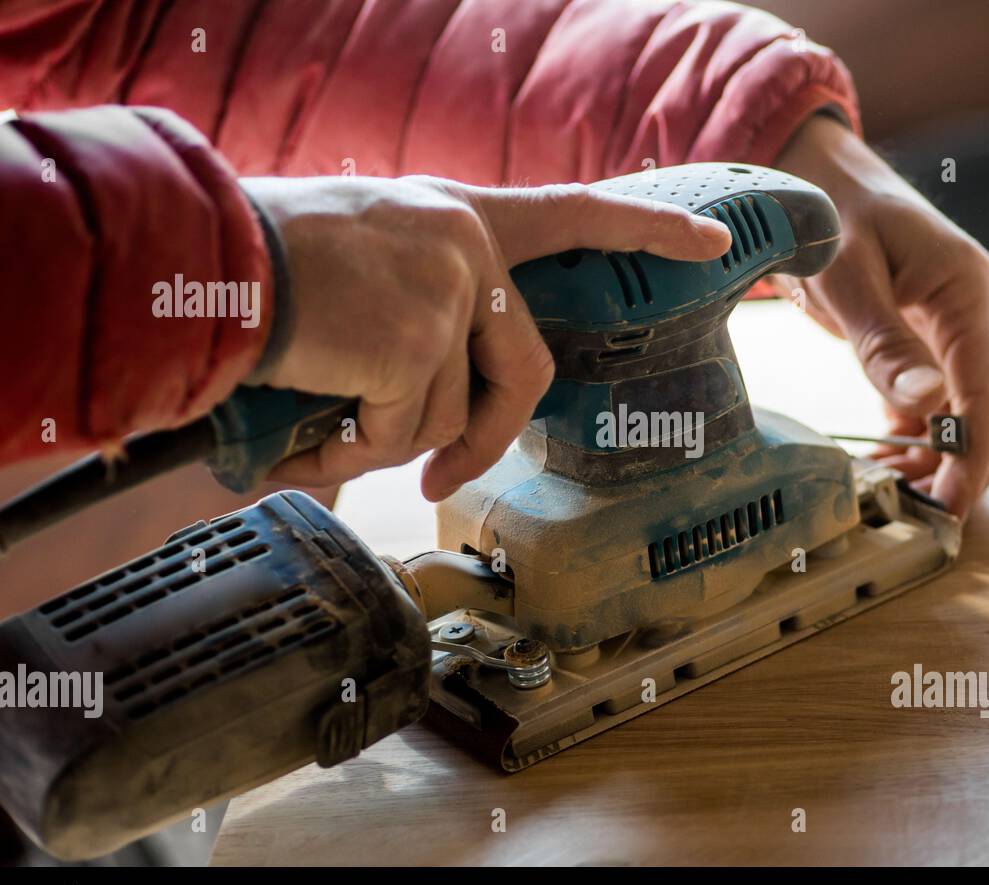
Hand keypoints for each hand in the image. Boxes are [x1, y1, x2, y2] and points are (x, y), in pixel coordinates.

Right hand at [240, 176, 731, 499]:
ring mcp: (445, 293)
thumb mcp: (361, 253)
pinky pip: (402, 435)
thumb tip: (432, 402)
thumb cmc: (260, 265)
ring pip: (446, 416)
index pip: (573, 214)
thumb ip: (418, 298)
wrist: (192, 258)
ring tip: (317, 420)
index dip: (646, 229)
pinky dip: (350, 451)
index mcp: (457, 215)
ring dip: (383, 441)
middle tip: (440, 480)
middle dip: (484, 440)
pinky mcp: (414, 342)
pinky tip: (305, 428)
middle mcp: (464, 244)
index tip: (710, 243)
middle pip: (525, 371)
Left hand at [773, 115, 988, 519]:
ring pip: (962, 413)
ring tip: (889, 493)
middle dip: (962, 467)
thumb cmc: (825, 211)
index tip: (950, 508)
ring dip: (936, 458)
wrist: (810, 171)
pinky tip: (880, 464)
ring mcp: (948, 328)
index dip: (971, 456)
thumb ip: (885, 343)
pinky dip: (913, 439)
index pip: (984, 391)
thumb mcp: (847, 277)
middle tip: (921, 519)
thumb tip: (928, 408)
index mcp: (965, 292)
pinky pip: (931, 403)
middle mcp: (968, 313)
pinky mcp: (921, 340)